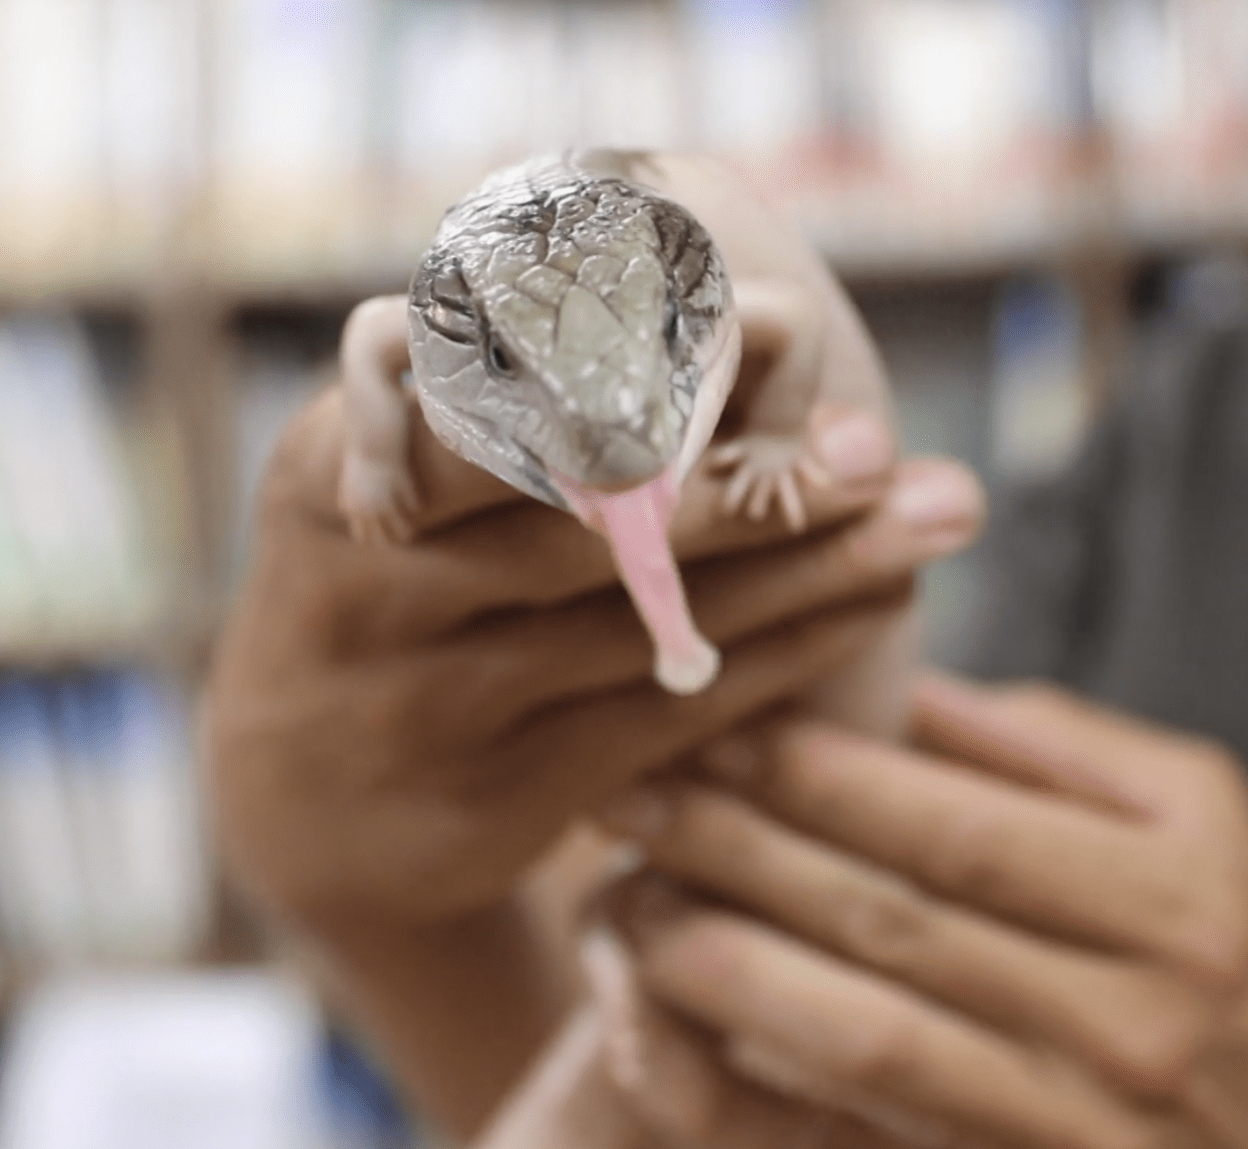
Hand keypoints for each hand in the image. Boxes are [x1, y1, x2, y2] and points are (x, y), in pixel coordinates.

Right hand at [202, 355, 981, 937]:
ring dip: (805, 570)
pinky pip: (661, 718)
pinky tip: (876, 600)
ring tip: (939, 513)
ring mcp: (432, 707)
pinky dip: (779, 657)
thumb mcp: (368, 467)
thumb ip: (465, 381)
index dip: (610, 386)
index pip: (473, 416)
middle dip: (738, 486)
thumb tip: (650, 268)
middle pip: (582, 530)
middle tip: (871, 444)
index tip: (742, 333)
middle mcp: (368, 592)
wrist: (307, 799)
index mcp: (327, 474)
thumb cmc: (381, 581)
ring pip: (646, 626)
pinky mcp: (502, 798)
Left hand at [592, 675, 1247, 1148]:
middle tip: (632, 796)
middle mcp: (1134, 1018)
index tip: (721, 726)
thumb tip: (889, 681)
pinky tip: (696, 1018)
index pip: (963, 826)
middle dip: (744, 853)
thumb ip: (1049, 746)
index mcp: (1178, 898)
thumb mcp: (1198, 815)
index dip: (826, 778)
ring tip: (632, 907)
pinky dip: (781, 1070)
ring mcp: (1082, 1121)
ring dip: (733, 968)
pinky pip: (881, 1122)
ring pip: (869, 1038)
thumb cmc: (1239, 949)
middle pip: (898, 922)